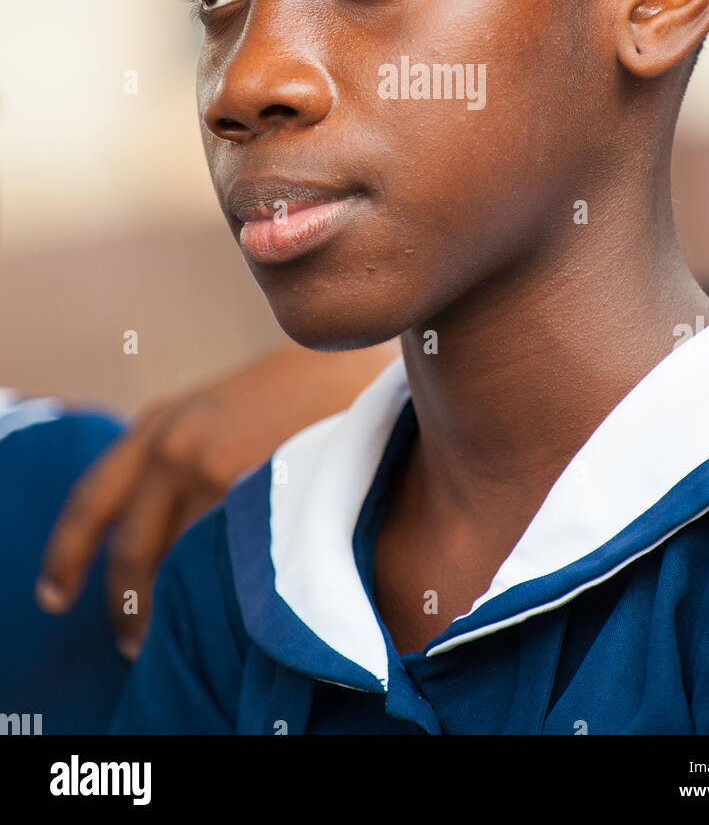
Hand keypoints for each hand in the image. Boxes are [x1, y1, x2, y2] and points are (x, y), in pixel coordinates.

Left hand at [35, 342, 396, 656]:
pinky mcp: (250, 494)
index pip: (91, 502)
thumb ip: (178, 451)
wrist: (351, 369)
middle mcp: (171, 447)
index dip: (66, 556)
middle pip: (129, 550)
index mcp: (156, 424)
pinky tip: (234, 603)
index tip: (56, 595)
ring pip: (175, 563)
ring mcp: (210, 472)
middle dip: (127, 604)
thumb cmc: (293, 390)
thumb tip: (156, 521)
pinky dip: (220, 590)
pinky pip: (220, 563)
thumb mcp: (215, 406)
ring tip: (191, 631)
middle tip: (132, 642)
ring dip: (177, 604)